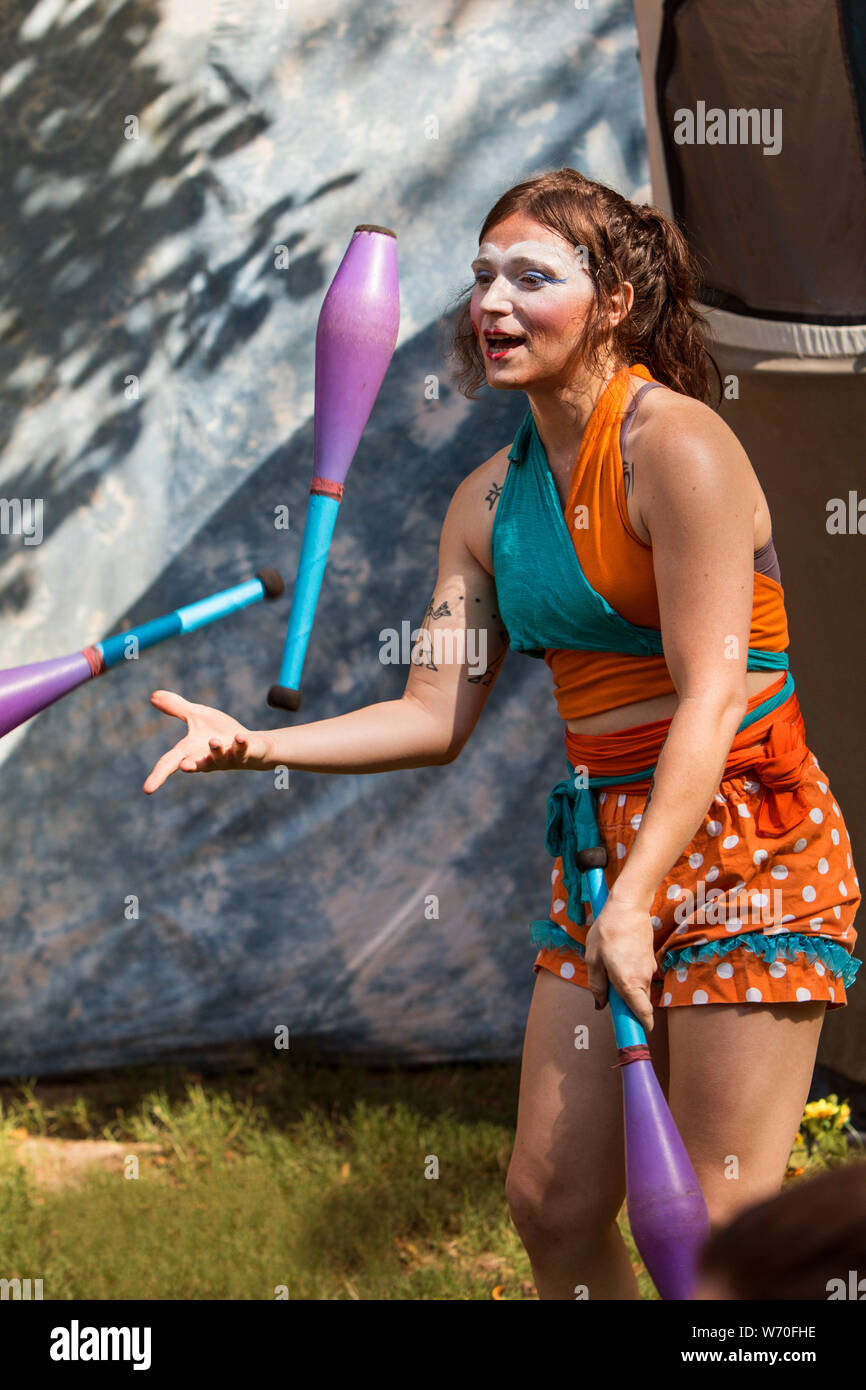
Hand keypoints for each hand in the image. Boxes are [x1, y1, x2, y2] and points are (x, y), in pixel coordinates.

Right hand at [143, 690, 271, 793]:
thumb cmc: (221, 733)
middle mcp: (208, 759)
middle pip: (196, 765)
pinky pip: (243, 752)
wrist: (253, 745)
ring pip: (220, 758)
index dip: (158, 776)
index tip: (147, 790)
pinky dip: (241, 745)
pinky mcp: (246, 753)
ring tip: (213, 741)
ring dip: (216, 751)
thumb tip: (153, 696)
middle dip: (191, 766)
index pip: (170, 763)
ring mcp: (228, 758)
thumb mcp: (198, 716)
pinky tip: (240, 738)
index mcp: (192, 751)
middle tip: (183, 767)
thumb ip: (177, 709)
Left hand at [584, 890, 656, 1034]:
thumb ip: (597, 986)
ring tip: (610, 968)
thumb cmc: (606, 932)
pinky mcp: (651, 960)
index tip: (634, 1034)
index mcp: (628, 983)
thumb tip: (601, 1005)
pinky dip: (632, 975)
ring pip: (640, 989)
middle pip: (639, 1003)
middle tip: (609, 997)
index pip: (643, 1014)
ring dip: (628, 988)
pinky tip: (619, 957)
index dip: (641, 1027)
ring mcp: (650, 970)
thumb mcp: (593, 959)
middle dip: (627, 1005)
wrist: (628, 907)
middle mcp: (643, 979)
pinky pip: (641, 976)